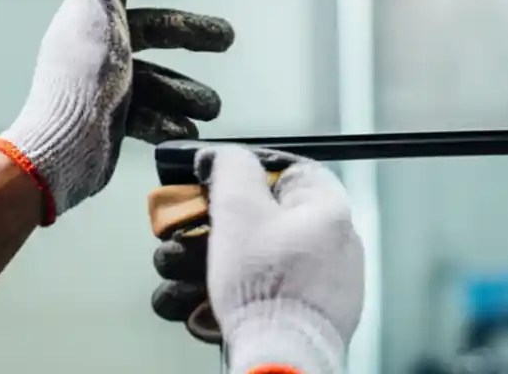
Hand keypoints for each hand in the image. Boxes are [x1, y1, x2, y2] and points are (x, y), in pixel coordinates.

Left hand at [0, 0, 233, 224]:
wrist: (66, 146)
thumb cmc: (83, 75)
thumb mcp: (96, 8)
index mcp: (93, 12)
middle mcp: (99, 44)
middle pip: (154, 29)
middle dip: (192, 33)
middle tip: (227, 39)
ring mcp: (107, 82)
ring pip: (158, 77)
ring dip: (187, 89)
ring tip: (211, 105)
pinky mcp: (114, 117)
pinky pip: (150, 113)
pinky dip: (170, 120)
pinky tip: (186, 129)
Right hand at [154, 147, 363, 373]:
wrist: (281, 360)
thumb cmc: (268, 287)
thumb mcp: (239, 210)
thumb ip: (230, 168)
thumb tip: (222, 155)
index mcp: (327, 209)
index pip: (287, 169)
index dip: (244, 170)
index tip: (209, 179)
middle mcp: (328, 244)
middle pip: (257, 219)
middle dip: (206, 231)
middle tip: (179, 239)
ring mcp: (315, 284)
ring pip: (247, 263)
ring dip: (201, 270)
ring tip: (179, 280)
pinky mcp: (298, 318)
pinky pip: (256, 298)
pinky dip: (222, 303)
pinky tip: (199, 312)